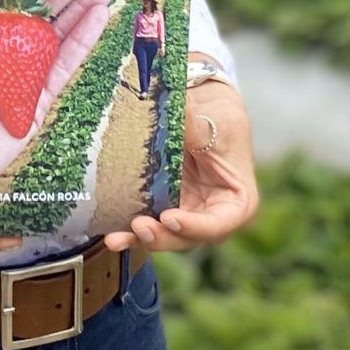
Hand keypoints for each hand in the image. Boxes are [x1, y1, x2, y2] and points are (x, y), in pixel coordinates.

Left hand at [101, 81, 259, 257]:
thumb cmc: (221, 122)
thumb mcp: (215, 124)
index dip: (195, 226)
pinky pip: (149, 223)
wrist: (207, 115)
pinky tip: (112, 233)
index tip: (170, 217)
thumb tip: (174, 111)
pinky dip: (129, 230)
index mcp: (237, 203)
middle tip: (139, 227)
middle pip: (188, 238)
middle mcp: (212, 216)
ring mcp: (187, 215)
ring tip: (116, 238)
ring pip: (165, 236)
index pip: (219, 224)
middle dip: (162, 237)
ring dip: (140, 239)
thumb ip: (194, 125)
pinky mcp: (165, 208)